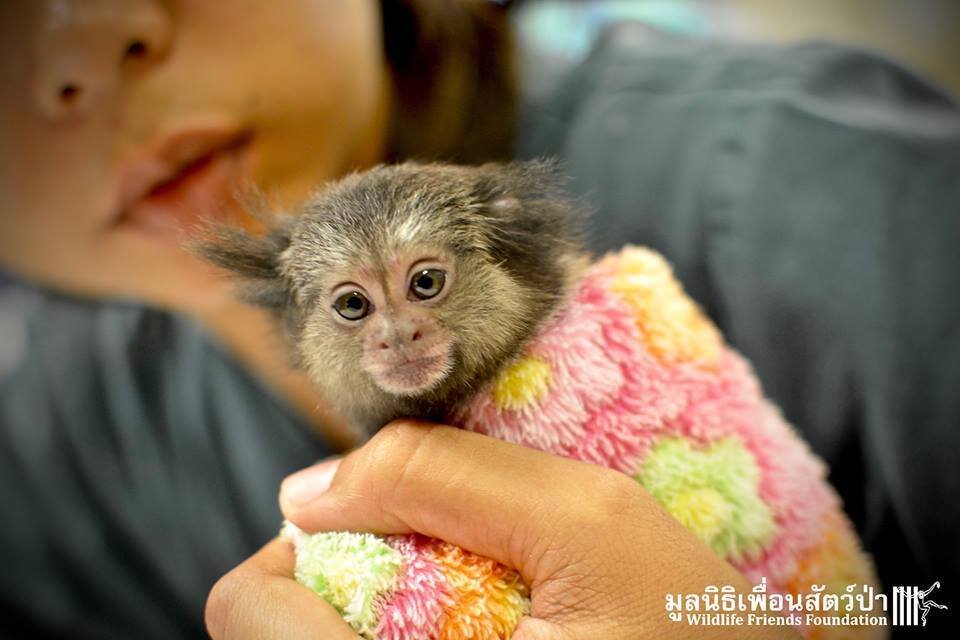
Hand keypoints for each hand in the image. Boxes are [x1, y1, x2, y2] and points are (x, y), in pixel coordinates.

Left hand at [206, 420, 797, 638]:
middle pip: (274, 633)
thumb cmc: (697, 636)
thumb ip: (442, 478)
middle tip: (444, 559)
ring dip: (378, 607)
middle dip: (344, 572)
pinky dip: (407, 634)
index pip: (248, 610)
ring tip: (478, 598)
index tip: (377, 524)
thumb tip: (310, 484)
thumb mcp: (591, 523)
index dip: (295, 545)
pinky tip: (484, 629)